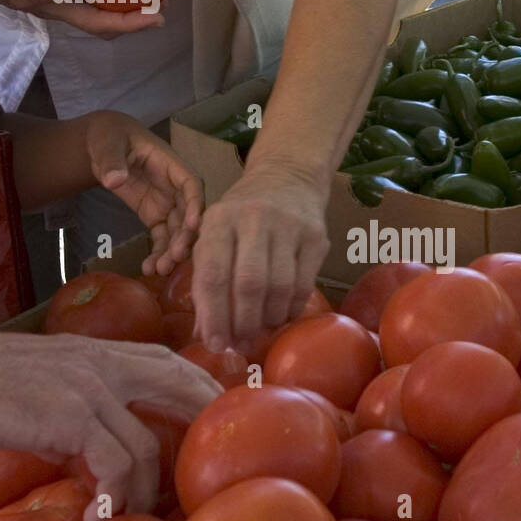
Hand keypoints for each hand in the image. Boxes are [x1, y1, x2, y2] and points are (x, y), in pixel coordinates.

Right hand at [0, 0, 166, 39]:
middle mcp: (47, 8)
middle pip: (90, 24)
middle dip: (125, 22)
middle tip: (155, 13)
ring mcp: (59, 9)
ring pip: (97, 24)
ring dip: (129, 19)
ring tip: (159, 9)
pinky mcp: (66, 3)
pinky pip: (96, 11)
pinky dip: (120, 8)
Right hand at [0, 327, 221, 520]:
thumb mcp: (44, 377)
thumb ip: (76, 398)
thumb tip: (88, 441)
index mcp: (96, 350)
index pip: (164, 357)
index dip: (195, 381)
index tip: (214, 406)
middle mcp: (101, 362)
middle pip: (176, 382)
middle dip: (204, 414)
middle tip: (211, 456)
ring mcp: (89, 387)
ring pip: (145, 444)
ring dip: (142, 488)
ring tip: (129, 512)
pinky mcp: (72, 415)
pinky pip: (114, 464)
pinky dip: (113, 496)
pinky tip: (97, 513)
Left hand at [85, 112, 203, 276]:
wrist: (102, 145)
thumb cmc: (110, 135)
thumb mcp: (107, 142)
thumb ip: (112, 160)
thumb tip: (114, 179)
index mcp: (170, 163)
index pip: (190, 184)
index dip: (195, 204)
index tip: (194, 226)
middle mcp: (174, 185)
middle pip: (188, 212)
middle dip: (185, 236)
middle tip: (175, 258)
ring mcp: (166, 202)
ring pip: (177, 229)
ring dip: (172, 251)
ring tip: (161, 270)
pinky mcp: (154, 214)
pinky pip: (162, 236)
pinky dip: (158, 253)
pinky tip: (150, 269)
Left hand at [188, 160, 327, 353]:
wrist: (286, 176)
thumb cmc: (241, 215)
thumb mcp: (215, 235)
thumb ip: (205, 280)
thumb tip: (204, 333)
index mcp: (220, 219)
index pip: (213, 273)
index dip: (213, 315)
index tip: (215, 344)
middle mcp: (253, 219)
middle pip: (249, 283)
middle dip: (244, 323)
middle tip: (242, 344)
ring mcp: (288, 226)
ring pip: (279, 287)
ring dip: (269, 319)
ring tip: (261, 331)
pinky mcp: (315, 236)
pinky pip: (304, 285)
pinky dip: (291, 309)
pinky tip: (281, 315)